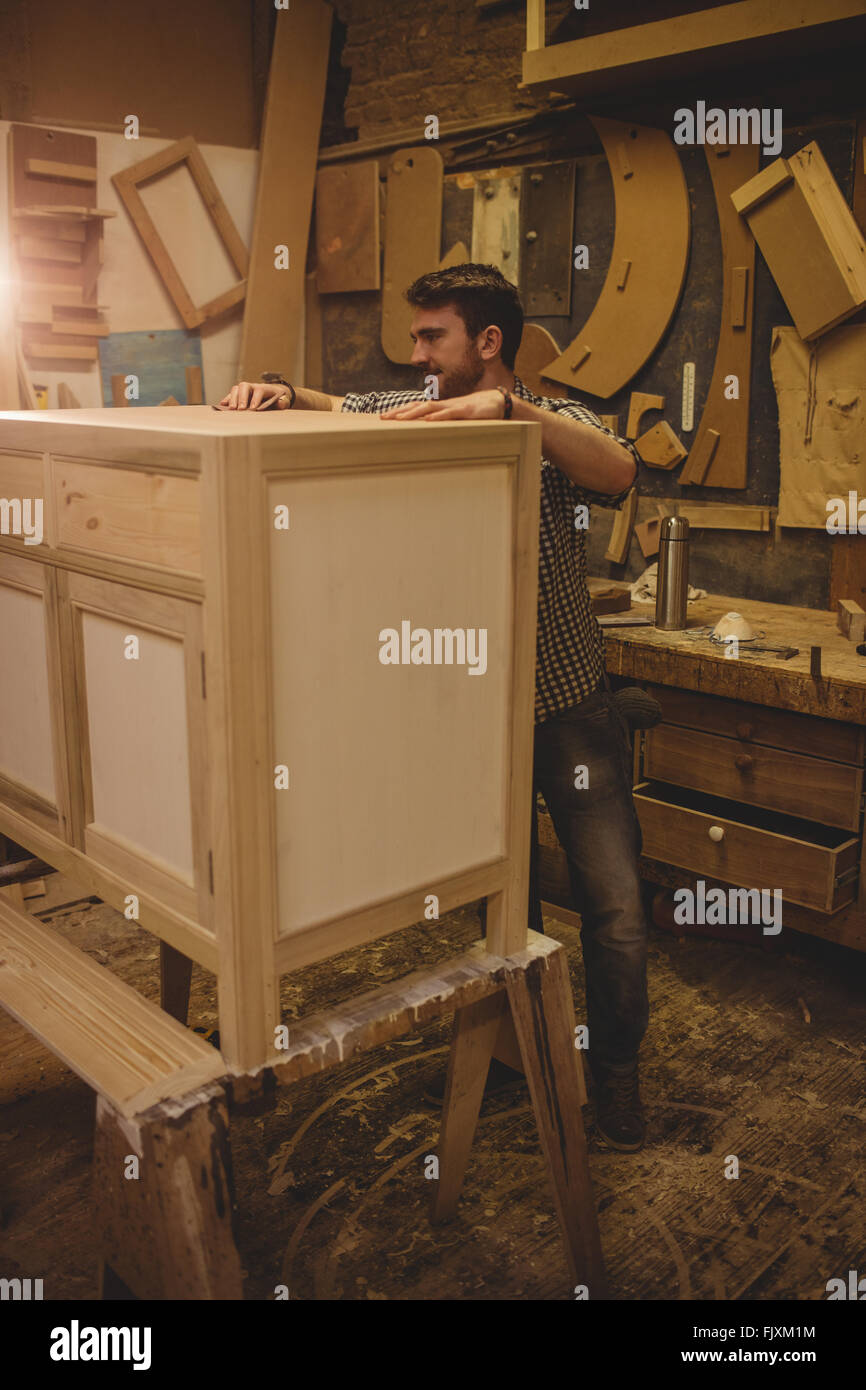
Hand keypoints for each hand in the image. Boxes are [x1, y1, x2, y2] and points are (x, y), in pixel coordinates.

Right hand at [216, 381, 288, 410]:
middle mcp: (252, 387)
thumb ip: (283, 402)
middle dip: (242, 397)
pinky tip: (222, 405)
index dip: (256, 399)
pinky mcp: (238, 395)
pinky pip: (230, 395)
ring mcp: (244, 390)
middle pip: (244, 386)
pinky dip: (226, 399)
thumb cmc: (279, 398)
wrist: (274, 394)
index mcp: (264, 388)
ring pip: (236, 389)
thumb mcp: (284, 400)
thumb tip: (280, 403)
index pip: (259, 390)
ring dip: (232, 398)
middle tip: (241, 409)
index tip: (253, 409)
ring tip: (231, 409)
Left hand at [380, 389, 506, 421]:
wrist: (499, 402)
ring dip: (414, 413)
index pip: (417, 408)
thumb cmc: (479, 412)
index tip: (386, 417)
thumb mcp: (459, 419)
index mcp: (442, 408)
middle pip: (418, 406)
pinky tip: (427, 421)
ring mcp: (455, 407)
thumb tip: (433, 432)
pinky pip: (450, 414)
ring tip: (399, 419)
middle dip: (400, 412)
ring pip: (430, 408)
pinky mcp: (466, 411)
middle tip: (383, 418)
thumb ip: (447, 424)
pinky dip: (438, 417)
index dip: (402, 411)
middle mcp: (444, 405)